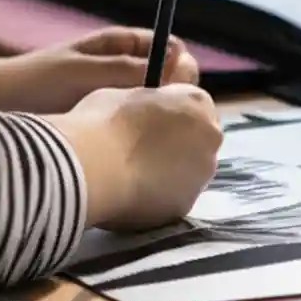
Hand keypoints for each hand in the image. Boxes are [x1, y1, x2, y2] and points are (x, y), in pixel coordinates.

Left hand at [0, 27, 199, 113]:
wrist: (2, 105)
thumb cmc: (38, 81)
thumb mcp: (85, 70)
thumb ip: (130, 68)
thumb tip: (178, 63)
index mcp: (123, 44)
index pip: (171, 47)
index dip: (181, 62)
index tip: (179, 80)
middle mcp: (128, 66)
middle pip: (173, 74)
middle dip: (177, 89)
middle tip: (165, 106)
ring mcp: (124, 92)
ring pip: (161, 99)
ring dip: (164, 110)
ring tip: (155, 124)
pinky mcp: (117, 116)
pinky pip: (145, 119)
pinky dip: (150, 126)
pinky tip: (146, 137)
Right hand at [48, 84, 222, 231]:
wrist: (90, 170)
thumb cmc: (101, 124)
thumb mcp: (122, 96)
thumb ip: (148, 102)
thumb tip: (147, 110)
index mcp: (196, 103)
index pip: (193, 104)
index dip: (169, 112)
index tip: (148, 120)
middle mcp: (210, 137)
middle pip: (197, 139)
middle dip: (176, 142)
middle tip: (140, 148)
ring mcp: (202, 174)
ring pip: (189, 170)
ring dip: (169, 170)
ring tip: (133, 174)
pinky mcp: (186, 204)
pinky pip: (174, 197)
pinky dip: (158, 195)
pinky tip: (132, 194)